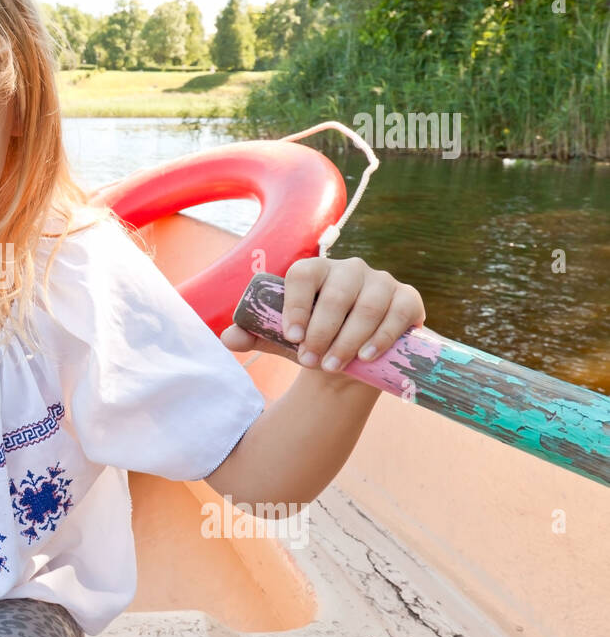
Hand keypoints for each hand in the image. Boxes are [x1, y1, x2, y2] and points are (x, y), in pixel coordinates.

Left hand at [219, 257, 425, 374]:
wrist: (350, 360)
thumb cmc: (311, 341)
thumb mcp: (280, 341)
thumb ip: (254, 335)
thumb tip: (228, 337)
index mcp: (314, 269)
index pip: (303, 274)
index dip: (296, 305)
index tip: (291, 337)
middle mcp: (349, 269)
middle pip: (337, 294)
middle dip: (322, 332)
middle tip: (310, 362)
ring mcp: (381, 282)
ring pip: (368, 306)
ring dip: (349, 340)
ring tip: (331, 367)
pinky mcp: (407, 299)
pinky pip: (399, 313)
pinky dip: (383, 336)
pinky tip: (367, 356)